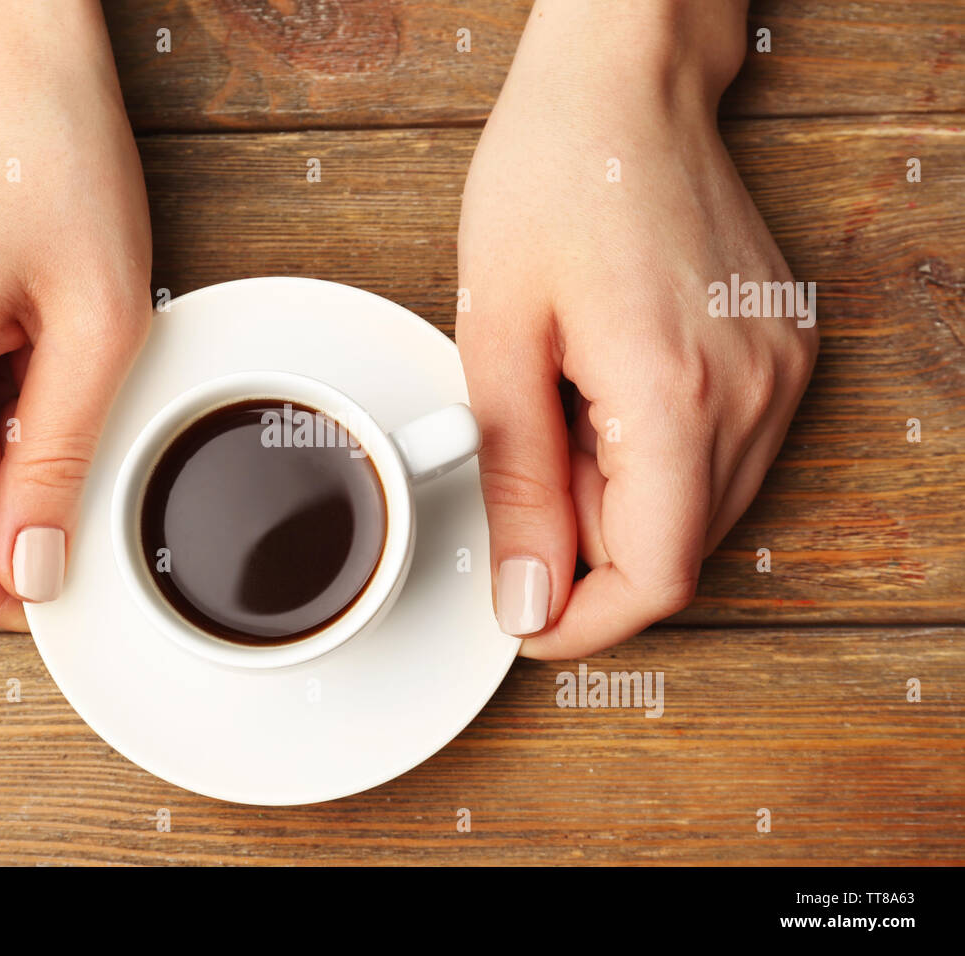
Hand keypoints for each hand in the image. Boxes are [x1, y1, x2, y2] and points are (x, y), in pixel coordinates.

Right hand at [0, 1, 150, 628]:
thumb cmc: (58, 165)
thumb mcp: (97, 330)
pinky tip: (20, 334)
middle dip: (13, 480)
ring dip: (4, 429)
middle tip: (80, 410)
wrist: (18, 71)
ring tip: (50, 345)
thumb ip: (62, 461)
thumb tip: (35, 567)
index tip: (36, 598)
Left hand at [456, 0, 817, 657]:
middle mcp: (753, 394)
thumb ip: (517, 486)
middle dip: (586, 541)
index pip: (654, 577)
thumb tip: (527, 595)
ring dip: (618, 496)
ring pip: (698, 511)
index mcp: (677, 395)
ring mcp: (780, 374)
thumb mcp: (499, 341)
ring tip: (563, 401)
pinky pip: (719, 459)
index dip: (584, 621)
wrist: (623, 88)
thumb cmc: (554, 181)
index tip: (527, 617)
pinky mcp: (783, 356)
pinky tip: (606, 386)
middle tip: (525, 455)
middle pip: (674, 550)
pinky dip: (652, 456)